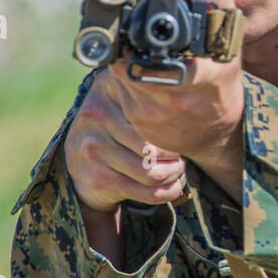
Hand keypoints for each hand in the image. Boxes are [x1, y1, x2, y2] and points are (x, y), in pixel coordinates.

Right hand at [64, 72, 188, 214]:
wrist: (78, 165)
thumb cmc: (117, 127)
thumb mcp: (125, 98)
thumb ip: (150, 89)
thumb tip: (199, 97)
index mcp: (108, 85)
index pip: (155, 106)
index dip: (177, 121)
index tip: (185, 127)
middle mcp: (96, 114)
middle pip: (157, 142)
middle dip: (178, 154)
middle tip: (183, 155)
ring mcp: (93, 147)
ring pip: (154, 171)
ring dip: (174, 174)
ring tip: (177, 169)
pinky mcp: (96, 177)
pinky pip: (145, 190)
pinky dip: (166, 192)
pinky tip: (171, 187)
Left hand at [105, 0, 246, 196]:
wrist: (216, 129)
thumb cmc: (222, 75)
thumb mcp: (230, 33)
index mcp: (207, 77)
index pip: (170, 58)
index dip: (148, 40)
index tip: (140, 21)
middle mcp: (178, 100)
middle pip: (133, 60)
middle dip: (130, 42)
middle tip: (135, 30)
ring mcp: (155, 115)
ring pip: (120, 73)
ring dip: (124, 56)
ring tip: (138, 49)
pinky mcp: (138, 123)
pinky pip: (118, 90)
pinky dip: (124, 75)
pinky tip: (140, 70)